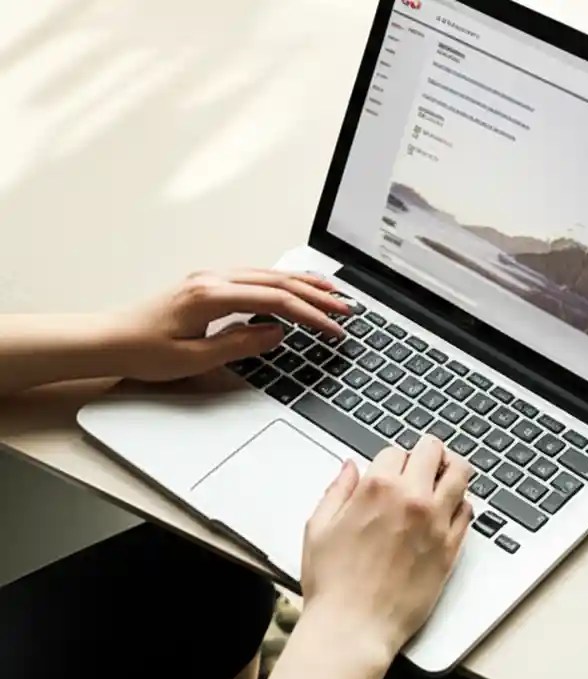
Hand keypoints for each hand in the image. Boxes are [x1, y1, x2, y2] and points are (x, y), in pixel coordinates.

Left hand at [107, 269, 350, 381]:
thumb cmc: (142, 351)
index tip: (334, 329)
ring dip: (303, 284)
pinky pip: (255, 277)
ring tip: (332, 292)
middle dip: (317, 296)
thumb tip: (276, 333)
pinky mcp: (208, 284)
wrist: (106, 339)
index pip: (276, 301)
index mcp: (212, 296)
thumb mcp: (193, 359)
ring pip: (268, 275)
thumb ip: (239, 344)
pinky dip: (282, 283)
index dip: (311, 315)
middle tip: (347, 309)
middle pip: (278, 282)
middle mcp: (213, 279)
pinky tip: (294, 288)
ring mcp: (210, 278)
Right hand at [301, 440, 473, 657]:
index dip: (392, 459)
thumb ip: (337, 491)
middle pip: (434, 450)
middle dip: (427, 454)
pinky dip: (460, 504)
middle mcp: (412, 499)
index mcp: (377, 488)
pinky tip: (448, 511)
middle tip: (423, 464)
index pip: (397, 450)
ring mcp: (437, 522)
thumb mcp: (318, 528)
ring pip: (460, 473)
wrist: (354, 627)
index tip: (391, 470)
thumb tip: (350, 468)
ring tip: (443, 478)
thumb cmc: (333, 585)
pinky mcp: (452, 546)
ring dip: (452, 470)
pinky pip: (468, 511)